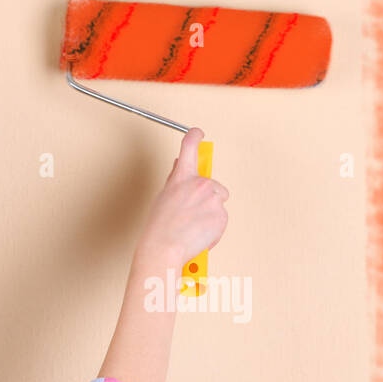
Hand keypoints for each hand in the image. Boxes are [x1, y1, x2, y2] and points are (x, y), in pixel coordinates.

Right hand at [136, 128, 228, 264]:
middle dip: (209, 197)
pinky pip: (222, 219)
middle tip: (194, 211)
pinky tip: (199, 232)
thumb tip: (180, 166)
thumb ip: (175, 179)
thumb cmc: (160, 227)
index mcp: (182, 177)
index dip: (194, 136)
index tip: (198, 133)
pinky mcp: (222, 215)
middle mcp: (200, 184)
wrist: (164, 247)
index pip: (189, 146)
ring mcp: (213, 199)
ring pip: (219, 203)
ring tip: (194, 225)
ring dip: (211, 213)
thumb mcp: (164, 196)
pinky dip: (214, 227)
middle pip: (215, 185)